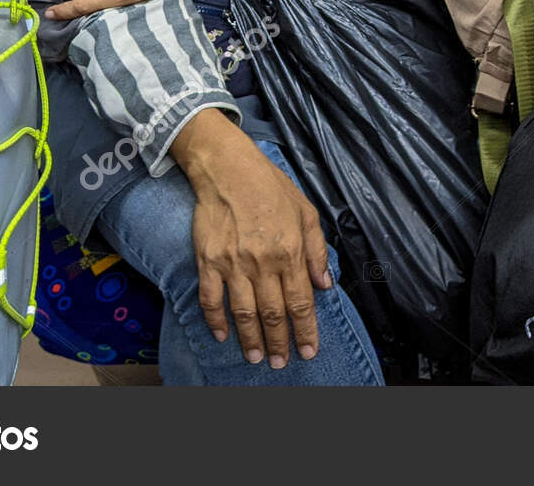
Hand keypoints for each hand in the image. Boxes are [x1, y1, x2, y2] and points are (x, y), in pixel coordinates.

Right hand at [170, 110, 331, 366]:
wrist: (229, 169)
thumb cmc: (272, 188)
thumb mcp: (307, 212)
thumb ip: (317, 250)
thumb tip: (325, 284)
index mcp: (291, 252)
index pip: (301, 302)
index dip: (306, 331)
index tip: (309, 351)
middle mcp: (263, 262)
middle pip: (273, 313)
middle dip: (280, 342)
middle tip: (280, 363)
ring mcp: (233, 264)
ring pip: (244, 312)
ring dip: (251, 339)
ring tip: (256, 357)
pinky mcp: (208, 261)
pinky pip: (210, 298)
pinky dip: (215, 320)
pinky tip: (222, 335)